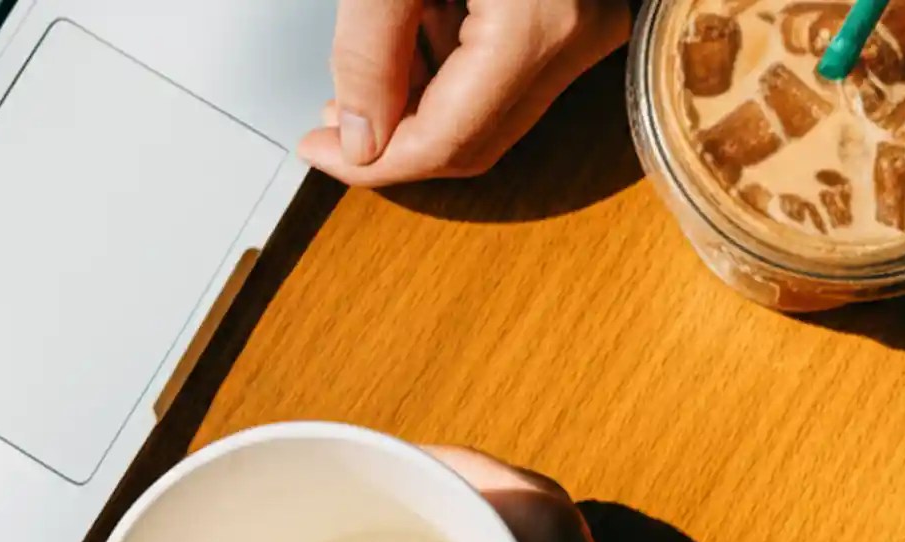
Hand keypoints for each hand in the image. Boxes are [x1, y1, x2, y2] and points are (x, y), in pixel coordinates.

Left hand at [298, 0, 632, 186]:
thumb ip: (369, 51)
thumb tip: (360, 137)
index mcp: (537, 25)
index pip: (449, 139)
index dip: (377, 162)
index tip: (320, 150)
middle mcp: (575, 39)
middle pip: (477, 142)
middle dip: (397, 145)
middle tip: (332, 132)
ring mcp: (584, 29)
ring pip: (492, 116)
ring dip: (420, 110)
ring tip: (362, 82)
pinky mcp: (577, 15)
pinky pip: (510, 77)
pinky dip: (450, 75)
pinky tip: (411, 46)